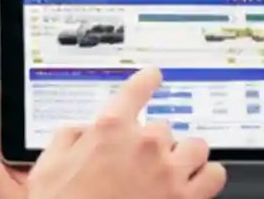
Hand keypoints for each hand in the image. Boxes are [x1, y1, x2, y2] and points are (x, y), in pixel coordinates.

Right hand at [26, 67, 227, 198]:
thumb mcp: (49, 165)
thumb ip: (69, 137)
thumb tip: (82, 132)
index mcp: (110, 129)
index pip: (136, 90)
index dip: (147, 81)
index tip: (153, 77)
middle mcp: (144, 144)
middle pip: (163, 127)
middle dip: (152, 143)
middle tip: (139, 161)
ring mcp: (167, 171)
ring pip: (194, 146)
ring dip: (184, 155)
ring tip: (174, 167)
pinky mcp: (185, 198)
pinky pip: (214, 174)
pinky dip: (206, 176)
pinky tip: (194, 181)